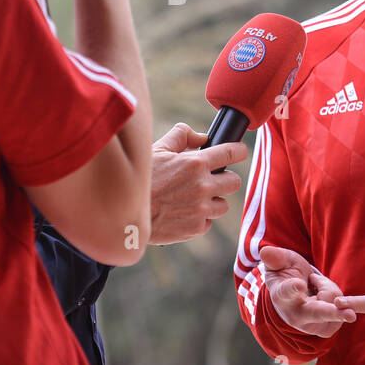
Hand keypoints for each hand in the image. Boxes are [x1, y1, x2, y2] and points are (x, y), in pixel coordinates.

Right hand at [148, 123, 246, 244]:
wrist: (125, 212)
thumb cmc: (141, 179)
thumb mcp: (158, 150)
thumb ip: (182, 136)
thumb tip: (201, 137)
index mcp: (195, 163)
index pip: (232, 152)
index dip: (238, 151)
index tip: (238, 152)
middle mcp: (203, 186)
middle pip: (234, 181)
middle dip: (225, 178)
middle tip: (211, 179)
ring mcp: (201, 209)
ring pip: (223, 204)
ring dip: (213, 200)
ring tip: (193, 198)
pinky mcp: (196, 228)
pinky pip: (209, 221)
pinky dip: (200, 217)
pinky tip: (183, 212)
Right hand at [258, 245, 353, 337]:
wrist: (294, 293)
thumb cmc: (286, 274)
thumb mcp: (280, 262)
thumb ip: (275, 257)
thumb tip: (265, 251)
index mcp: (281, 296)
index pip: (287, 292)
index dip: (293, 288)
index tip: (299, 285)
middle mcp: (295, 315)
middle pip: (317, 312)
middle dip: (333, 313)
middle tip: (351, 315)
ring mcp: (311, 325)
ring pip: (334, 301)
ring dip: (329, 288)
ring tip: (314, 285)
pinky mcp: (325, 330)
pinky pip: (342, 309)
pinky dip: (335, 297)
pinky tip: (323, 296)